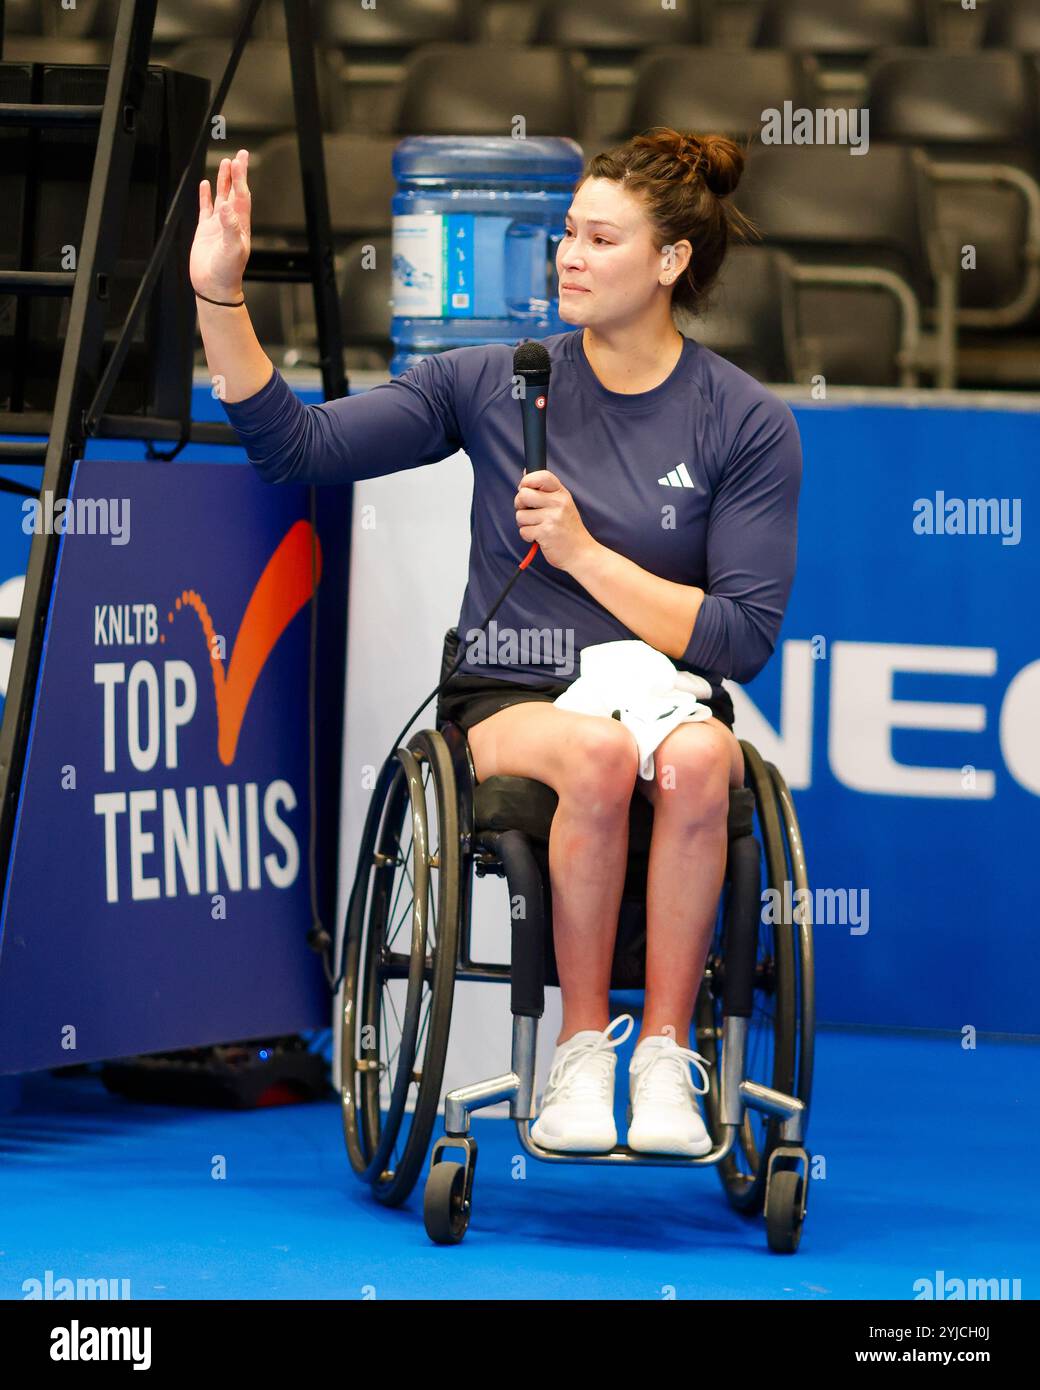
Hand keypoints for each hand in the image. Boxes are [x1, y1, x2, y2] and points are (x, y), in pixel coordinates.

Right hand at [190, 149, 251, 300]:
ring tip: (225, 163)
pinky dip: (206, 196)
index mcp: (240, 225)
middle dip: (237, 174)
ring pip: (221, 197)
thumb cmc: (228, 273)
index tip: (240, 161)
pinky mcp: (205, 230)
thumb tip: (227, 207)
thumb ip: (230, 227)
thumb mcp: (232, 249)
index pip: (242, 196)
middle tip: (239, 155)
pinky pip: (206, 208)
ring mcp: (218, 225)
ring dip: (223, 181)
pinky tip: (206, 185)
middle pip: (234, 191)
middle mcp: (231, 222)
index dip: (241, 178)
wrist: (214, 287)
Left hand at [514, 469, 595, 571]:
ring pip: (520, 515)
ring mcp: (552, 518)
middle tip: (529, 512)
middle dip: (520, 505)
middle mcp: (558, 503)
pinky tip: (540, 537)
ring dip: (524, 524)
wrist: (581, 553)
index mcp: (562, 494)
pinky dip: (528, 536)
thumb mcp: (563, 504)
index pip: (541, 476)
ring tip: (538, 527)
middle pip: (523, 494)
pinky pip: (523, 531)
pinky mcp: (545, 533)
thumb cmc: (568, 529)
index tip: (525, 489)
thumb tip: (525, 473)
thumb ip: (544, 490)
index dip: (527, 481)